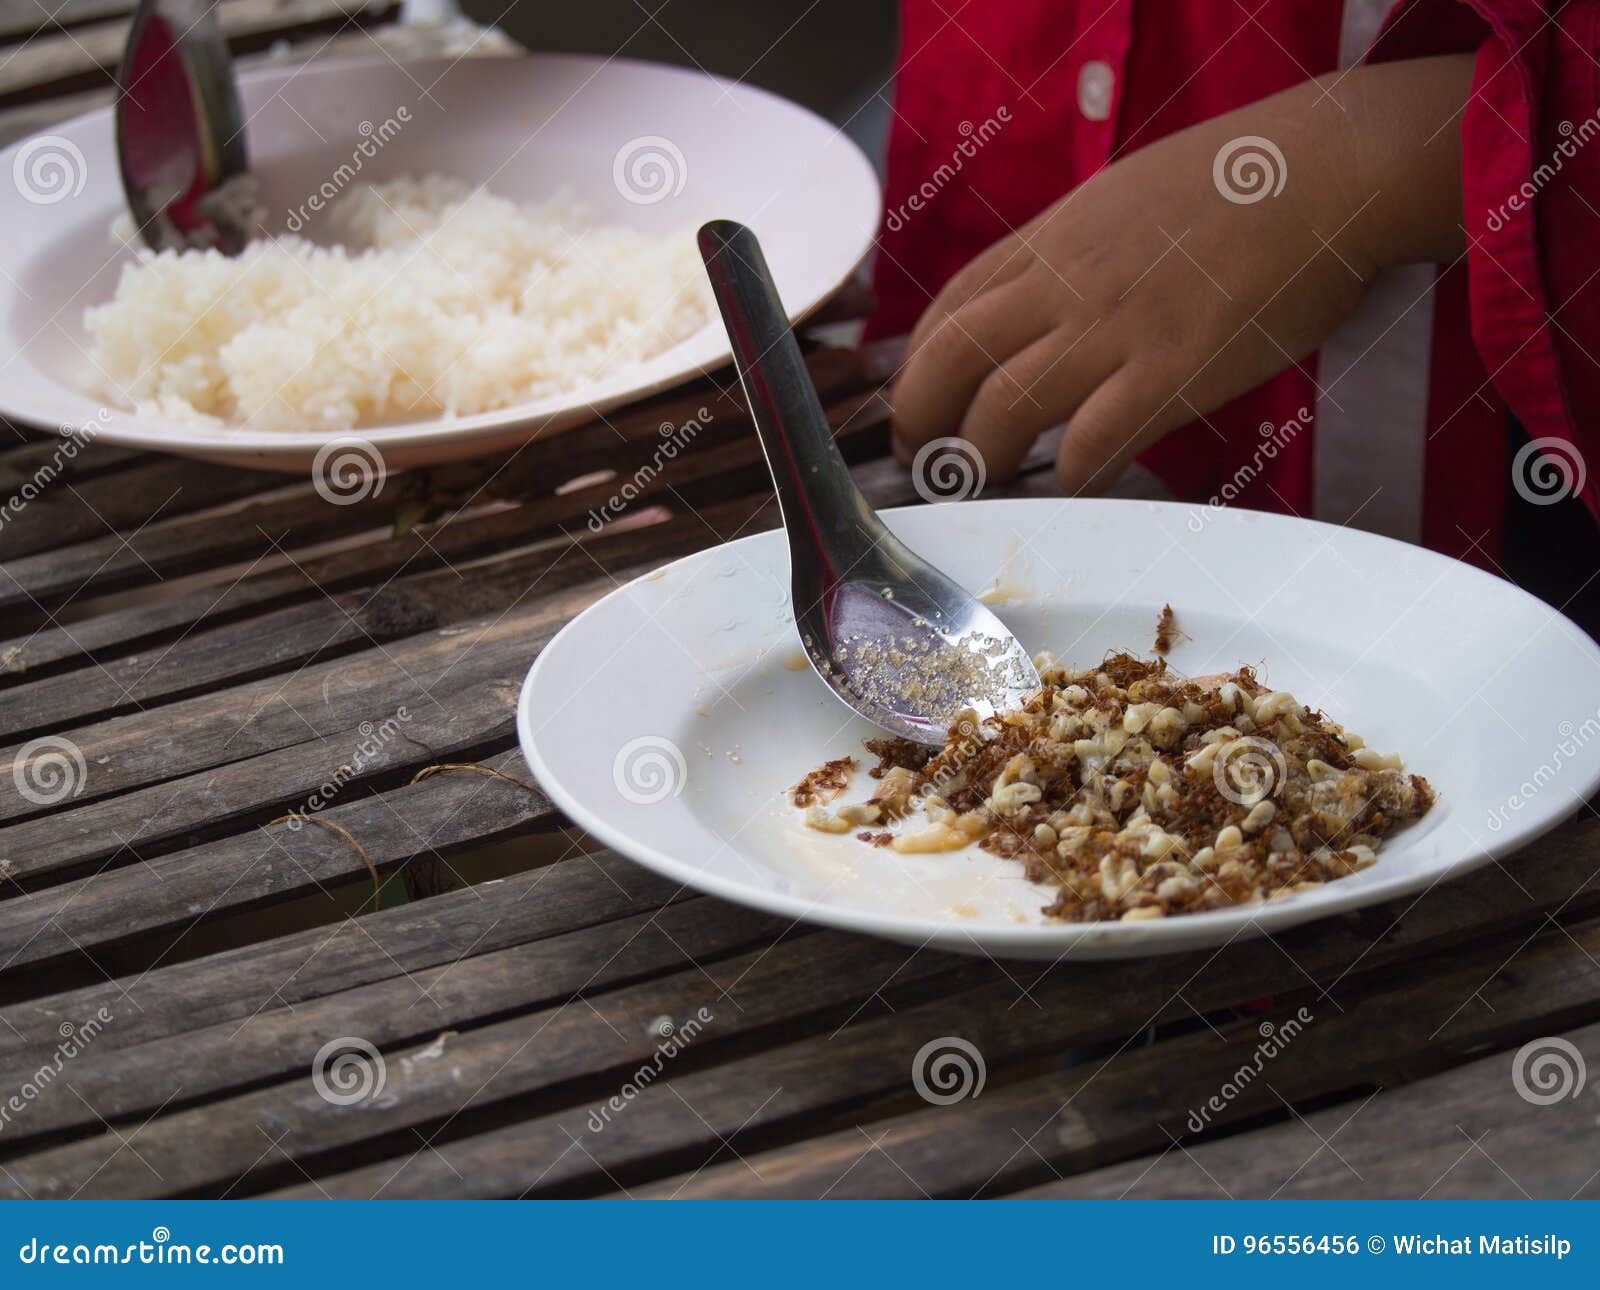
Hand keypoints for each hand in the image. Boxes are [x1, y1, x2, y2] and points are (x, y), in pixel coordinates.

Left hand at [891, 56, 1472, 491]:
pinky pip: (1091, 443)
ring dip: (983, 457)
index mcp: (1052, 241)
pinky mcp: (1169, 371)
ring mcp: (1113, 329)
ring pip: (1002, 408)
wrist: (1324, 170)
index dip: (916, 367)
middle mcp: (1064, 284)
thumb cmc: (1236, 183)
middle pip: (949, 359)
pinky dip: (1071, 478)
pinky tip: (1078, 486)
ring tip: (990, 481)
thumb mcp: (1121, 200)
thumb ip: (1071, 253)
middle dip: (919, 418)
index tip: (917, 404)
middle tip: (927, 459)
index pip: (950, 308)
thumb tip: (1040, 301)